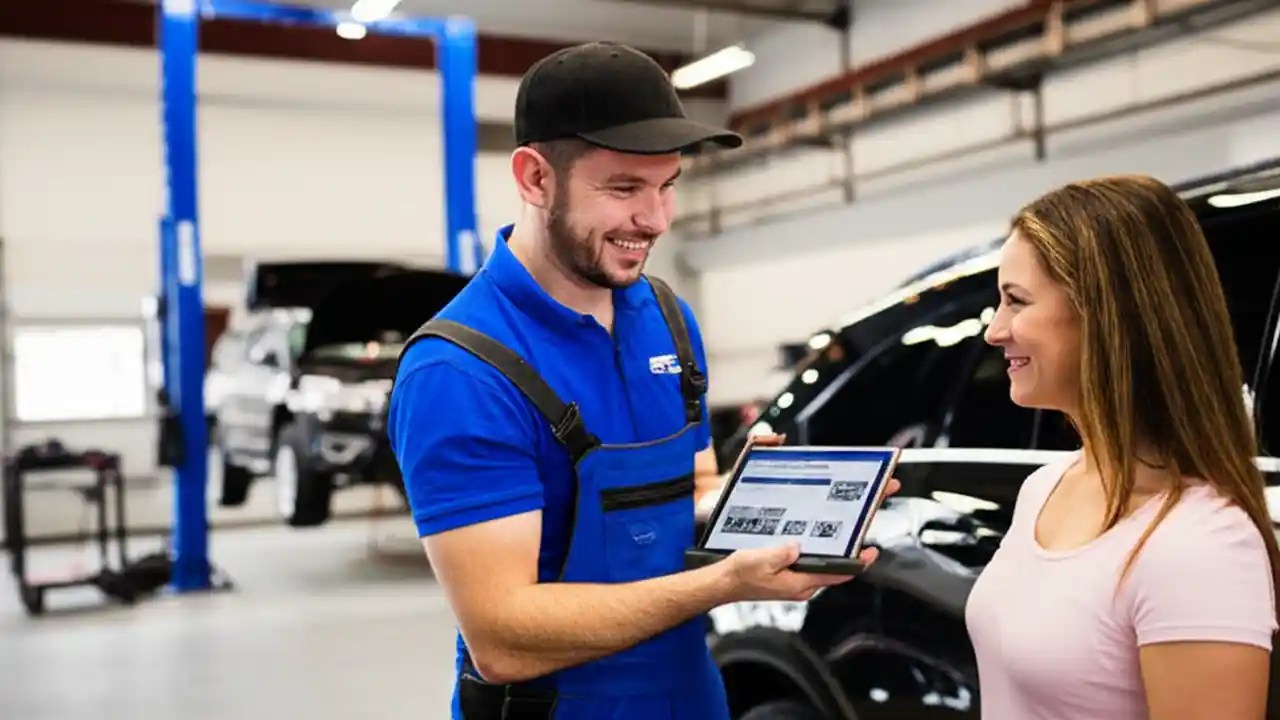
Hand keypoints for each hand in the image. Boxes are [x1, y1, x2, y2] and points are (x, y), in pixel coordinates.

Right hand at [721, 542, 852, 601]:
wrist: (725, 584)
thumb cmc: (740, 575)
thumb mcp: (760, 560)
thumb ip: (781, 554)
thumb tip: (798, 547)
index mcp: (799, 584)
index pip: (836, 575)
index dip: (856, 564)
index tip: (870, 553)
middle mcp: (801, 587)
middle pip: (833, 572)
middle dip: (849, 557)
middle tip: (861, 538)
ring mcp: (796, 584)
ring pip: (822, 569)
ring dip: (833, 556)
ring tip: (843, 537)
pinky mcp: (789, 580)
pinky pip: (809, 568)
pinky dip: (817, 556)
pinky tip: (813, 543)